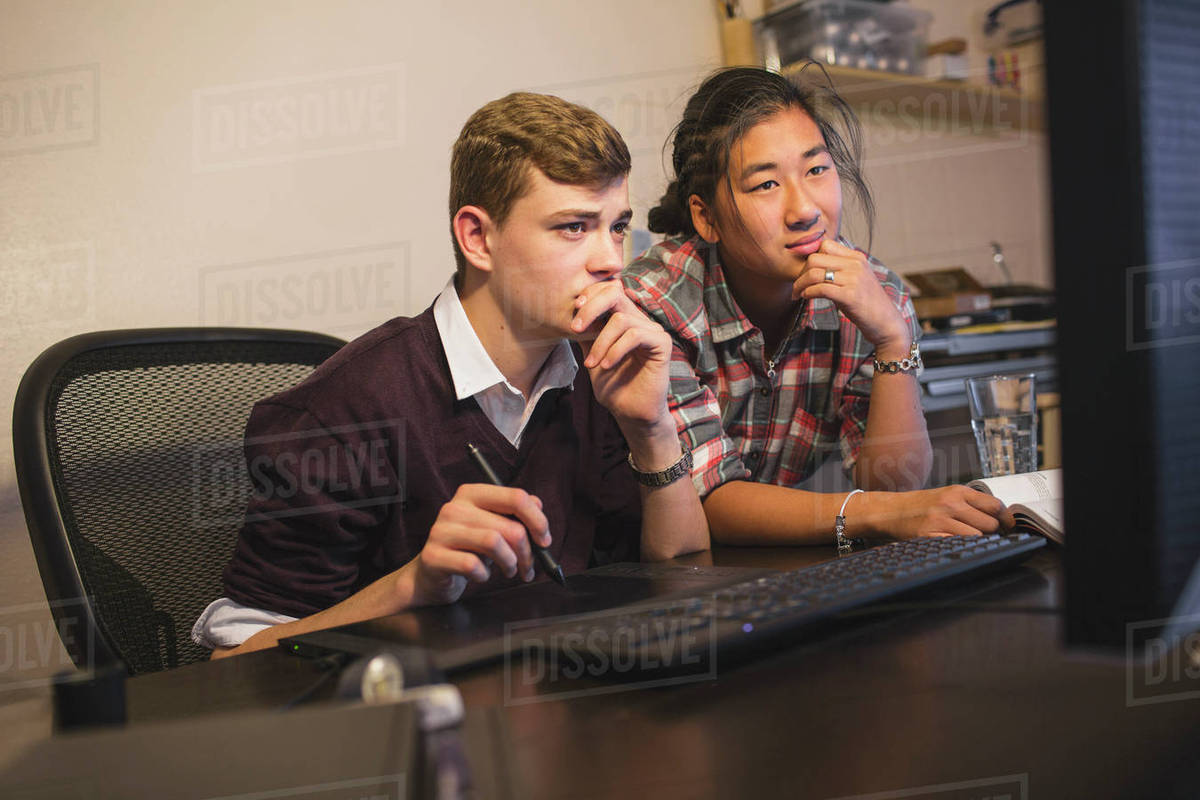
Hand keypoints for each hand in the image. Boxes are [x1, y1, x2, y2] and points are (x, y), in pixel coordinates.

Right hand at [406, 484, 550, 606]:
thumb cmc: (467, 549)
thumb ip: (514, 514)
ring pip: (493, 542)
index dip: (537, 520)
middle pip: (509, 526)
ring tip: (509, 570)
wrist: (431, 575)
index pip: (516, 497)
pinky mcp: (433, 555)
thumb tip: (537, 505)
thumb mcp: (494, 526)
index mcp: (472, 494)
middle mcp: (454, 507)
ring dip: (509, 563)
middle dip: (527, 552)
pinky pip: (472, 565)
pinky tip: (482, 576)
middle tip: (528, 566)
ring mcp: (441, 530)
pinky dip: (485, 575)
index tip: (544, 540)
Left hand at [570, 279, 672, 427]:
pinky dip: (616, 350)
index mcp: (624, 318)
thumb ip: (586, 333)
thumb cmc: (612, 386)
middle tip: (574, 328)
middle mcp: (639, 320)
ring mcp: (652, 331)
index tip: (573, 309)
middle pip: (615, 294)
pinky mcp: (662, 344)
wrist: (630, 413)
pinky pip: (635, 335)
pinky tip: (606, 365)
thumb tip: (569, 311)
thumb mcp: (591, 355)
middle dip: (591, 308)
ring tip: (591, 363)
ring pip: (622, 319)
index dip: (590, 294)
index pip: (608, 290)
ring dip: (601, 342)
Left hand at [792, 239, 909, 354]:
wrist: (887, 323)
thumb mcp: (854, 280)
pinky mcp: (850, 296)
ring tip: (797, 294)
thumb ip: (838, 270)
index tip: (805, 273)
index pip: (825, 245)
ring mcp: (854, 279)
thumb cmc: (867, 304)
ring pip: (814, 273)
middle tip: (798, 286)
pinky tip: (805, 298)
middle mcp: (856, 265)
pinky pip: (820, 289)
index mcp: (857, 258)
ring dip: (800, 285)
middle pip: (815, 258)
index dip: (810, 258)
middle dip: (801, 273)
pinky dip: (808, 293)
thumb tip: (812, 267)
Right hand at [872, 485, 1015, 538]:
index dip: (1006, 519)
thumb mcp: (946, 495)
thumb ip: (971, 504)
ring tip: (964, 538)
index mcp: (957, 492)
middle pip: (990, 524)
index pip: (995, 505)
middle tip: (982, 534)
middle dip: (990, 533)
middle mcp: (950, 504)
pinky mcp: (930, 535)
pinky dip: (960, 548)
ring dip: (975, 542)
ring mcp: (940, 520)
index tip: (1007, 526)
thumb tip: (1000, 520)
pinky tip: (953, 544)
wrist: (890, 511)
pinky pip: (958, 545)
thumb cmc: (920, 506)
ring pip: (977, 537)